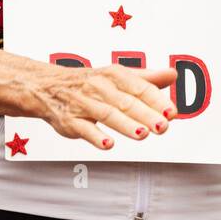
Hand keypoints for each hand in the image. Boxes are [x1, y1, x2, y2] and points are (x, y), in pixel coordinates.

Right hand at [32, 63, 178, 148]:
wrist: (47, 86)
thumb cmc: (89, 82)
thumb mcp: (117, 75)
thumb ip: (146, 78)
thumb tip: (173, 75)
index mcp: (114, 75)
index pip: (139, 87)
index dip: (157, 100)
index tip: (172, 112)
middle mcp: (99, 87)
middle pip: (126, 102)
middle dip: (146, 114)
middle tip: (163, 126)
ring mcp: (84, 104)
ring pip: (107, 114)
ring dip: (125, 125)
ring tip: (142, 134)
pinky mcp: (70, 121)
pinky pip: (83, 128)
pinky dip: (96, 137)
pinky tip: (108, 144)